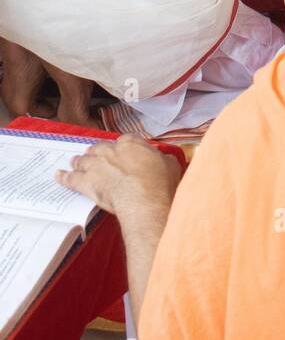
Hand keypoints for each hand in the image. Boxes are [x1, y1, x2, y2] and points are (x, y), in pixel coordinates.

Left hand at [56, 136, 181, 219]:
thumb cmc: (159, 183)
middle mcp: (112, 150)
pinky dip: (64, 177)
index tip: (122, 152)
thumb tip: (164, 160)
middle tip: (94, 154)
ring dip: (79, 161)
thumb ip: (164, 160)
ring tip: (75, 161)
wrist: (144, 199)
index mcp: (133, 144)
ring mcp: (97, 165)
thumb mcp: (171, 166)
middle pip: (100, 148)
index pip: (125, 140)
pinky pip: (71, 178)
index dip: (122, 147)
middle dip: (97, 151)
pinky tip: (58, 175)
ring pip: (84, 160)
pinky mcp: (86, 182)